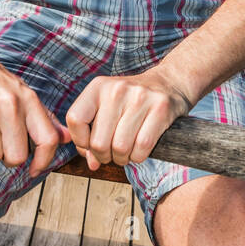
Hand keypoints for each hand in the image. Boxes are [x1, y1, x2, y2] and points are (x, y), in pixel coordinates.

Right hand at [0, 48, 71, 178]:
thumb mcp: (26, 95)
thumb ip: (46, 119)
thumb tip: (68, 139)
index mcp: (29, 100)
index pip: (47, 140)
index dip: (43, 162)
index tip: (34, 169)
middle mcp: (9, 104)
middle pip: (16, 157)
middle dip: (8, 158)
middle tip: (1, 144)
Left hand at [65, 69, 191, 170]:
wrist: (168, 82)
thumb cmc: (131, 101)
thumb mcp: (107, 108)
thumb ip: (92, 134)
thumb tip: (92, 163)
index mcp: (99, 86)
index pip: (75, 119)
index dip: (80, 141)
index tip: (89, 146)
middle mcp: (117, 89)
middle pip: (98, 141)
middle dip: (104, 156)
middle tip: (111, 154)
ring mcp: (140, 97)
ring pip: (120, 147)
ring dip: (122, 158)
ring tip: (125, 152)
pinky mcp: (160, 108)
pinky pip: (142, 147)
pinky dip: (138, 157)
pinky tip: (139, 150)